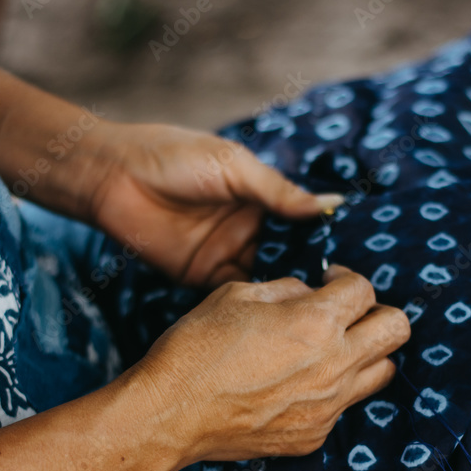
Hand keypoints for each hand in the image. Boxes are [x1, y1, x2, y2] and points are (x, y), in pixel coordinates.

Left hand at [83, 123, 343, 286]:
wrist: (113, 177)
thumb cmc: (174, 157)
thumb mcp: (235, 167)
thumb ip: (280, 192)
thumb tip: (331, 206)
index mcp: (260, 198)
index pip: (302, 223)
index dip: (325, 240)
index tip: (357, 259)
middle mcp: (249, 229)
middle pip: (289, 256)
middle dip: (312, 272)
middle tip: (346, 294)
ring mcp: (227, 254)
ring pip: (267, 278)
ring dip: (288, 292)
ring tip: (322, 309)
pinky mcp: (203, 276)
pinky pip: (237, 294)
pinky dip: (257, 303)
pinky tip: (282, 314)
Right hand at [105, 265, 410, 470]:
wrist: (170, 415)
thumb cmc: (195, 348)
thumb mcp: (237, 294)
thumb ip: (287, 290)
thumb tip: (310, 293)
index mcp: (316, 323)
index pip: (365, 290)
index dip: (346, 278)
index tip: (329, 282)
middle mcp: (334, 366)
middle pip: (397, 330)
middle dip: (377, 313)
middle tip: (347, 313)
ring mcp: (328, 407)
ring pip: (383, 373)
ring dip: (365, 354)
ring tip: (330, 349)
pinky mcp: (314, 436)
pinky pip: (343, 407)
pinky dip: (331, 390)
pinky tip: (295, 385)